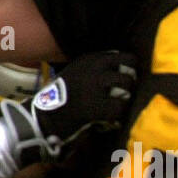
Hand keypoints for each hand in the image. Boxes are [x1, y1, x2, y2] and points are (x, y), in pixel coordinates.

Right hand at [0, 51, 138, 167]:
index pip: (126, 57)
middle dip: (129, 89)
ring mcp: (94, 87)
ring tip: (112, 108)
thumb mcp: (79, 72)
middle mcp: (93, 70)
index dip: (131, 70)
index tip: (124, 78)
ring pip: (127, 91)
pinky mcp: (97, 106)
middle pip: (130, 76)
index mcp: (90, 60)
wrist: (47, 117)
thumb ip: (99, 67)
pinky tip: (107, 120)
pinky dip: (117, 117)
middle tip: (119, 97)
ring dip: (123, 102)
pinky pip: (120, 108)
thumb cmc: (65, 96)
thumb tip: (128, 65)